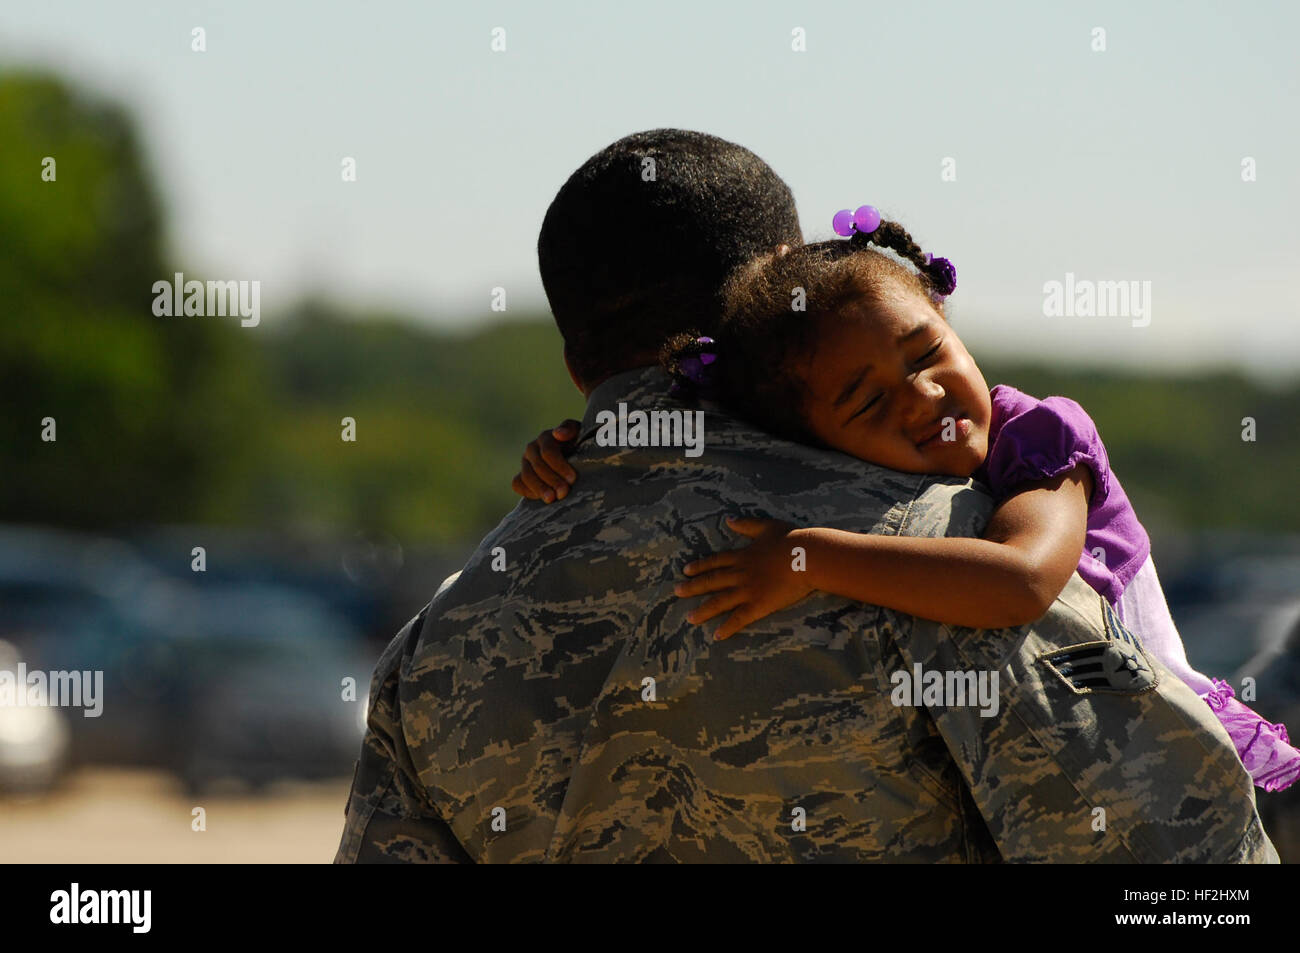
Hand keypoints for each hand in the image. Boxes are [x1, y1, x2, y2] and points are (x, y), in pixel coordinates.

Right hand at [510, 419, 580, 502]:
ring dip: (539, 489)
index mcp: (546, 437)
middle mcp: (532, 448)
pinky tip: (541, 498)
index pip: (548, 451)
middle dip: (552, 480)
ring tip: (552, 499)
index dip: (559, 466)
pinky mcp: (521, 476)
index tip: (572, 478)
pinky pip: (517, 484)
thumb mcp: (580, 435)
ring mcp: (525, 463)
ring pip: (526, 476)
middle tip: (564, 492)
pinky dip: (527, 492)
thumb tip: (558, 434)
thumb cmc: (580, 446)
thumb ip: (570, 429)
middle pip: (538, 466)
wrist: (575, 460)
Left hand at [674, 517, 813, 639]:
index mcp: (742, 555)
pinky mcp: (758, 605)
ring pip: (720, 602)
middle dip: (693, 587)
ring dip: (704, 610)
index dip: (700, 566)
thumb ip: (746, 525)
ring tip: (689, 619)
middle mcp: (740, 573)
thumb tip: (728, 519)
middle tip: (676, 592)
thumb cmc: (791, 540)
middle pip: (712, 581)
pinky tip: (717, 635)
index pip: (716, 561)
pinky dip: (728, 627)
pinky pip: (739, 618)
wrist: (806, 556)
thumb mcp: (766, 526)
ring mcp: (747, 590)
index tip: (685, 570)